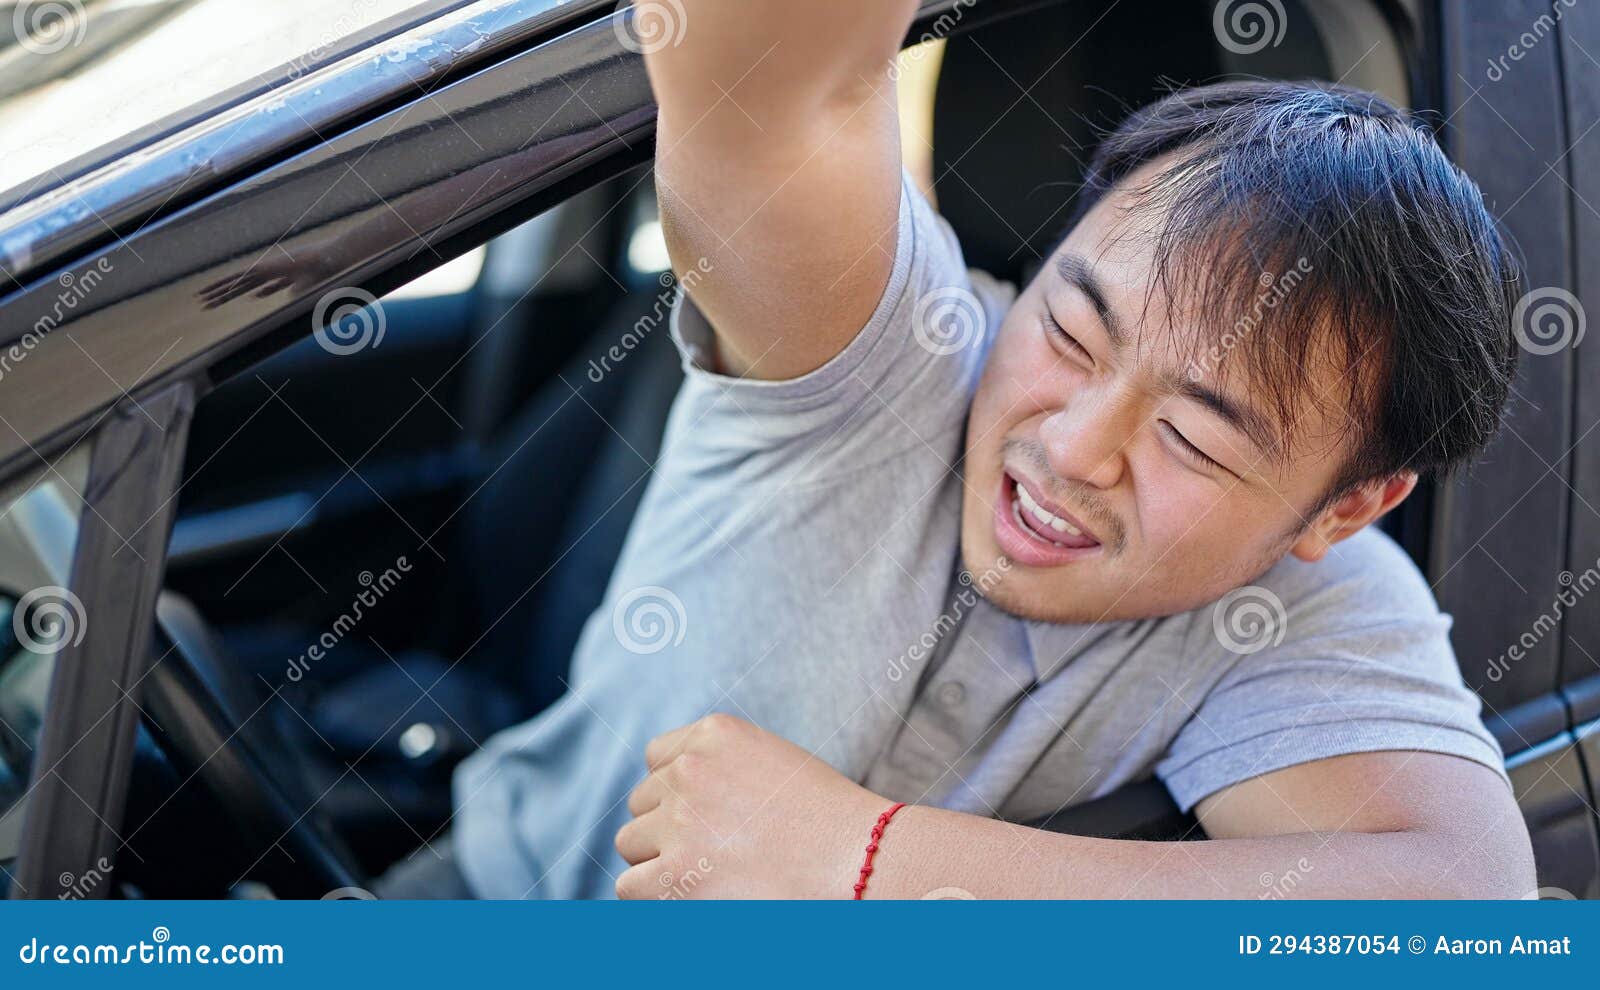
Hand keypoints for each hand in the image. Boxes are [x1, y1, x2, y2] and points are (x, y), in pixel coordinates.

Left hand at [614, 714, 886, 898]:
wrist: (857, 860)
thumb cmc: (828, 821)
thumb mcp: (773, 762)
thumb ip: (721, 767)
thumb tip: (668, 798)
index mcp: (715, 733)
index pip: (658, 758)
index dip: (677, 791)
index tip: (706, 815)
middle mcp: (689, 769)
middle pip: (642, 801)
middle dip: (667, 827)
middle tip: (716, 852)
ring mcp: (679, 820)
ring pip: (630, 842)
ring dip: (659, 861)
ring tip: (710, 876)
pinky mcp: (674, 874)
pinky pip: (630, 886)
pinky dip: (653, 898)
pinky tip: (693, 898)